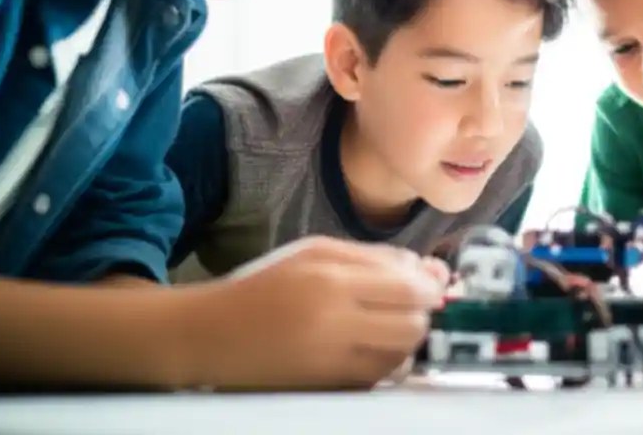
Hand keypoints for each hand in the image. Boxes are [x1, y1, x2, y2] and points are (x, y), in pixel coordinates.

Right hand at [177, 236, 445, 389]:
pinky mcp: (326, 389)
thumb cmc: (266, 285)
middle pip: (412, 326)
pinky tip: (370, 347)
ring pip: (401, 356)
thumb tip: (430, 270)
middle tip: (410, 306)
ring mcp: (331, 362)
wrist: (211, 335)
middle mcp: (334, 324)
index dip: (431, 288)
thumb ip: (376, 257)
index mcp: (331, 280)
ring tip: (388, 325)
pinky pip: (379, 377)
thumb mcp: (316, 252)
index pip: (410, 289)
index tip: (430, 285)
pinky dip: (386, 362)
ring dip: (407, 340)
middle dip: (422, 314)